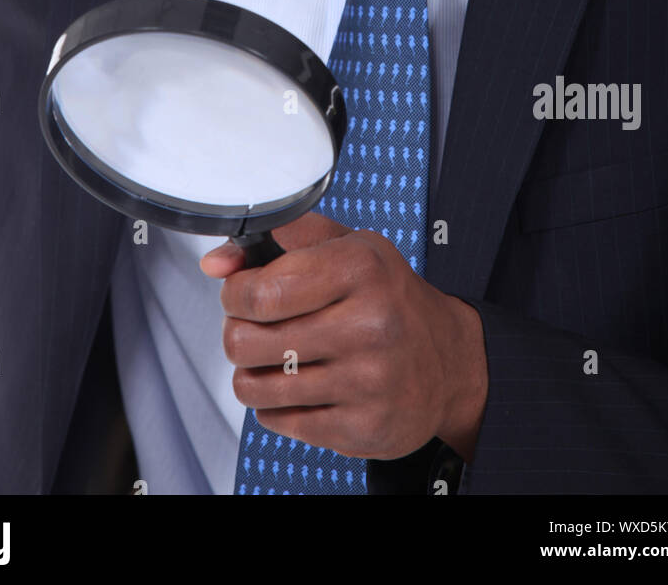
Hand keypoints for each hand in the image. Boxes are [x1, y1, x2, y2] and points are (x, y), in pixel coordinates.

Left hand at [199, 211, 487, 461]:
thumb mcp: (347, 245)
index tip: (243, 291)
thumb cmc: (389, 297)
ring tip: (279, 357)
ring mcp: (365, 383)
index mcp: (360, 269)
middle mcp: (367, 326)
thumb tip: (217, 261)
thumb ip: (281, 238)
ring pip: (253, 386)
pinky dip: (278, 406)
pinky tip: (304, 386)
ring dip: (253, 372)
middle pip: (245, 341)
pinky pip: (278, 422)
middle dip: (238, 332)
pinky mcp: (360, 429)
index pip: (258, 291)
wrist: (450, 362)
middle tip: (259, 326)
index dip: (234, 292)